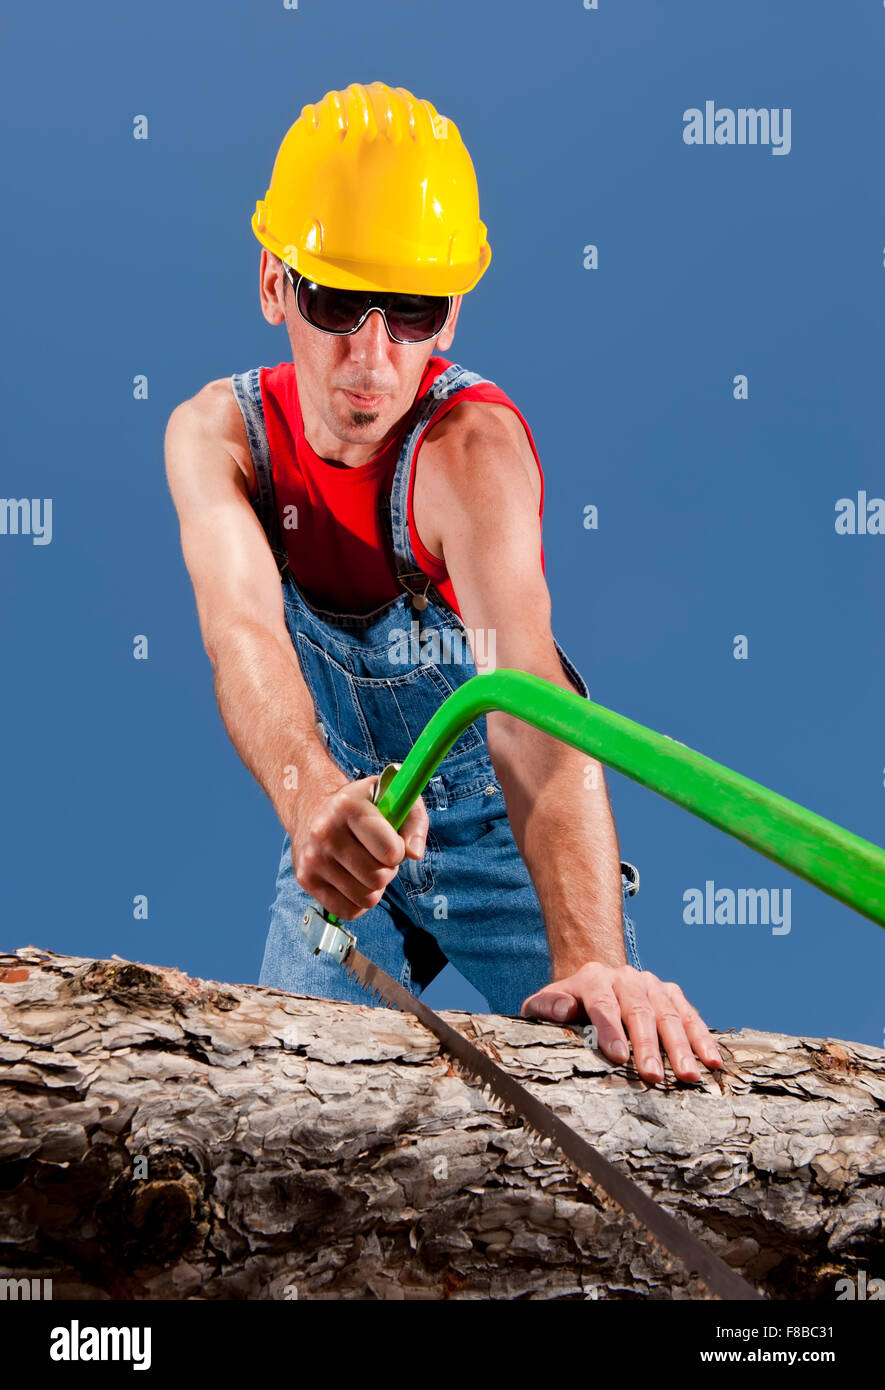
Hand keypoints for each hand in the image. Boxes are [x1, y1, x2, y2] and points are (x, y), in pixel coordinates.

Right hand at [291, 775, 428, 920]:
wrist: (312, 809)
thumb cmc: (362, 806)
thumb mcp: (393, 796)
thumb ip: (415, 820)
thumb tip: (414, 854)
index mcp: (348, 806)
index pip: (390, 851)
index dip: (398, 851)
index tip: (392, 842)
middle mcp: (324, 832)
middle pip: (378, 878)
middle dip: (387, 870)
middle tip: (377, 856)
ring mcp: (312, 858)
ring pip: (366, 899)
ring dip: (374, 888)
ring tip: (365, 866)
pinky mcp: (305, 880)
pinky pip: (348, 911)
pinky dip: (358, 902)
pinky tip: (353, 880)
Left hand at [520, 963, 722, 1085]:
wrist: (593, 983)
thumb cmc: (565, 1005)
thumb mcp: (542, 1005)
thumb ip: (545, 1006)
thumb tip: (564, 1009)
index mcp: (593, 979)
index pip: (603, 1004)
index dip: (611, 1030)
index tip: (618, 1057)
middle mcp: (625, 978)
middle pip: (639, 1011)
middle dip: (648, 1045)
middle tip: (654, 1076)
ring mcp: (651, 984)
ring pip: (668, 1014)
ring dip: (681, 1046)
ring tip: (688, 1075)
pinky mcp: (670, 993)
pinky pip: (688, 1015)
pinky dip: (702, 1037)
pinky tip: (711, 1060)